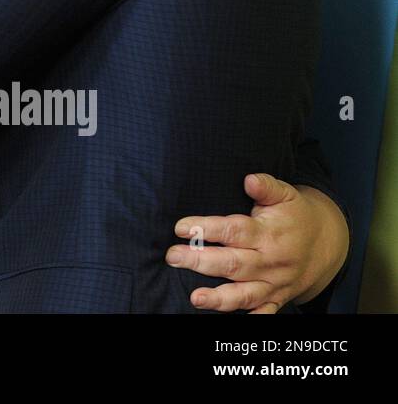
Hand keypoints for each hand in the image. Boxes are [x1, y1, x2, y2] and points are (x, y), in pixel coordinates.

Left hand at [167, 173, 349, 312]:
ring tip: (195, 298)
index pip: (234, 231)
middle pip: (233, 264)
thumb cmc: (296, 216)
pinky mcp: (277, 299)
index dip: (206, 229)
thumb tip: (249, 179)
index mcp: (268, 234)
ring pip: (245, 294)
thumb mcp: (286, 195)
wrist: (326, 244)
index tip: (180, 228)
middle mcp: (270, 261)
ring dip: (219, 299)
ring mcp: (274, 284)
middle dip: (200, 261)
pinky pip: (262, 313)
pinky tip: (226, 318)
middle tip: (173, 257)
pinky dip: (248, 319)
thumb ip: (266, 187)